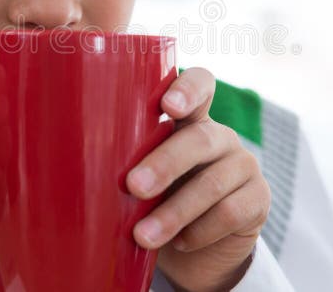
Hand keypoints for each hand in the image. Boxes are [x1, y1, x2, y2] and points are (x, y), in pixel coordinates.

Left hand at [126, 68, 270, 291]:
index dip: (188, 89)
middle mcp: (220, 137)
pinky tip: (181, 242)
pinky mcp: (259, 199)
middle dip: (166, 163)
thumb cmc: (158, 200)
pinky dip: (200, 231)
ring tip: (144, 235)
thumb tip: (73, 167)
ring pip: (214, 182)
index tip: (168, 107)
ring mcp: (244, 165)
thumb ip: (126, 160)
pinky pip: (231, 213)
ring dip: (175, 211)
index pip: (201, 85)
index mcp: (191, 119)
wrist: (198, 247)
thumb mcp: (143, 173)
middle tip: (134, 186)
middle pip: (200, 139)